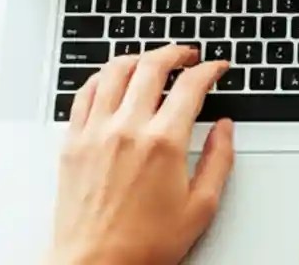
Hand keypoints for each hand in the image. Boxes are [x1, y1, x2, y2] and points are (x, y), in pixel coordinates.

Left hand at [48, 46, 233, 264]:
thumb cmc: (143, 245)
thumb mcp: (200, 207)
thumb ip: (219, 160)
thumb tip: (226, 129)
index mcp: (164, 143)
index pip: (191, 86)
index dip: (209, 70)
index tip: (216, 68)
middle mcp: (127, 129)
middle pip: (152, 66)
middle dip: (175, 53)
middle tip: (187, 55)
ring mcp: (96, 132)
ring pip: (115, 71)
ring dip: (138, 57)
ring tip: (152, 60)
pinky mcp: (73, 141)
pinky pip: (84, 93)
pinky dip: (101, 77)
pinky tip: (112, 79)